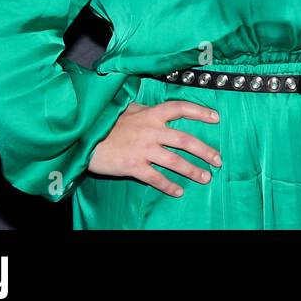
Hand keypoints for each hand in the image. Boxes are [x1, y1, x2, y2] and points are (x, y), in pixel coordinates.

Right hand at [88, 100, 221, 197]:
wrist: (83, 138)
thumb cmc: (104, 123)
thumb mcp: (127, 110)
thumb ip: (146, 110)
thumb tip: (160, 110)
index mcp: (151, 114)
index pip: (180, 108)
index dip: (200, 112)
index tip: (216, 118)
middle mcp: (151, 130)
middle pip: (185, 139)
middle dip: (205, 150)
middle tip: (218, 159)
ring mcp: (143, 149)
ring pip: (175, 161)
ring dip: (192, 170)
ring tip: (205, 177)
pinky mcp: (133, 166)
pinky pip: (156, 178)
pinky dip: (169, 186)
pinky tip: (178, 191)